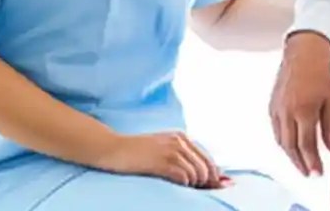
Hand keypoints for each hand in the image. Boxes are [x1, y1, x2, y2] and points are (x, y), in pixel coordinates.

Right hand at [94, 131, 229, 188]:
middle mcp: (179, 141)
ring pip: (196, 172)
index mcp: (181, 137)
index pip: (207, 158)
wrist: (113, 148)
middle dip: (206, 182)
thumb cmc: (135, 152)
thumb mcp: (162, 148)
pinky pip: (183, 176)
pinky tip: (178, 186)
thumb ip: (181, 157)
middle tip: (201, 191)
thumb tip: (204, 175)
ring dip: (194, 184)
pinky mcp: (161, 161)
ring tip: (186, 189)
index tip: (216, 186)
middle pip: (204, 166)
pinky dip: (184, 184)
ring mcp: (171, 150)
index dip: (213, 175)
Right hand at [269, 32, 329, 176]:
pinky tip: (290, 146)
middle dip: (300, 163)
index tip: (317, 173)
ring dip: (290, 155)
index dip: (312, 162)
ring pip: (281, 140)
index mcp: (304, 111)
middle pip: (291, 147)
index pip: (306, 145)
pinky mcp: (271, 105)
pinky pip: (276, 130)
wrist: (303, 52)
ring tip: (301, 164)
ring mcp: (277, 109)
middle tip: (309, 174)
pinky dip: (282, 141)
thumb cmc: (320, 73)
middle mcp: (287, 112)